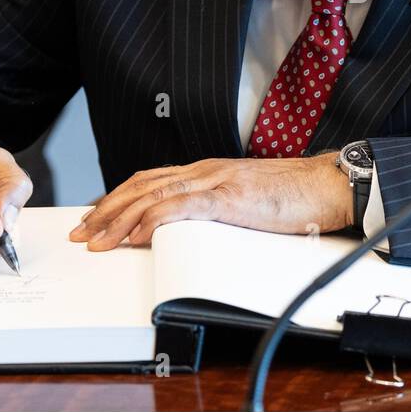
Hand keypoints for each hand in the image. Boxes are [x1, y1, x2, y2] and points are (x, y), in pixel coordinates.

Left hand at [68, 153, 351, 249]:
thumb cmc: (297, 196)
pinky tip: (136, 235)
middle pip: (142, 186)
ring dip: (120, 220)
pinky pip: (181, 208)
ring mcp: (216, 181)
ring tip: (97, 240)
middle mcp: (206, 171)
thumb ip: (220, 209)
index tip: (95, 217)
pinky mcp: (229, 197)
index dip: (118, 198)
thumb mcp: (248, 201)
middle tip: (81, 231)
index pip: (150, 181)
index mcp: (209, 171)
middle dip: (106, 209)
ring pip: (153, 196)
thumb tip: (195, 229)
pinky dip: (153, 221)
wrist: (330, 185)